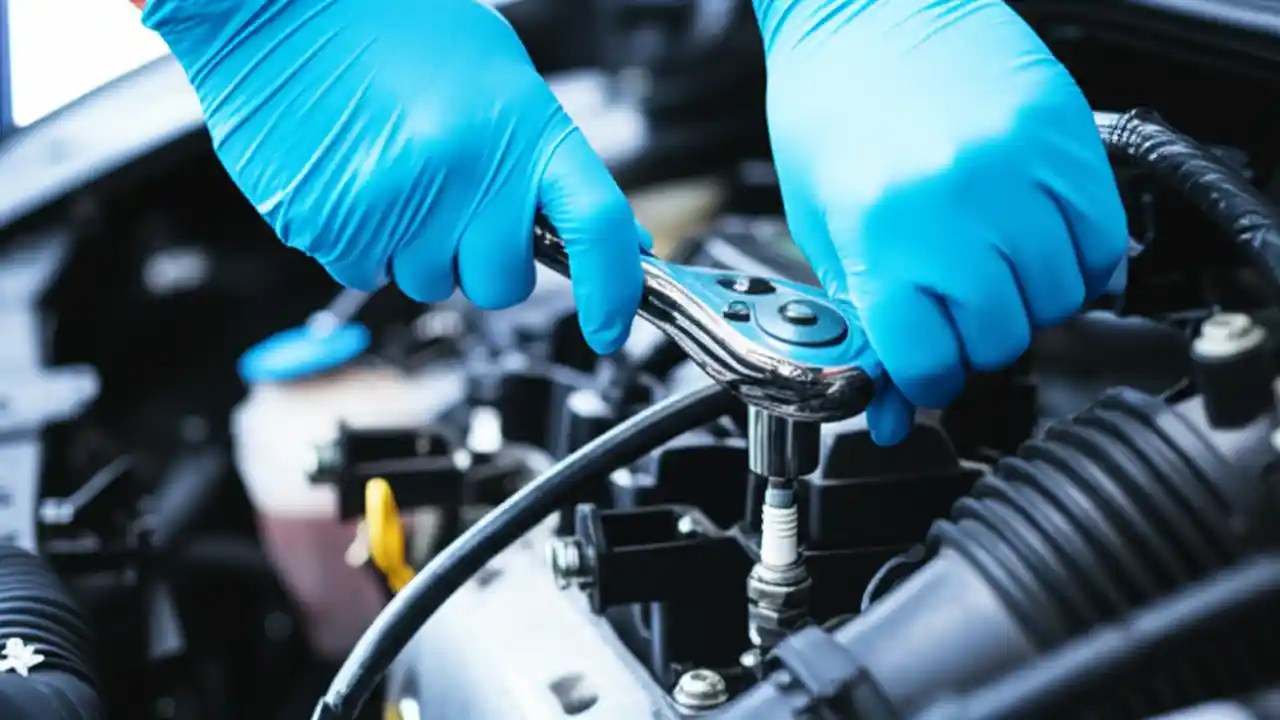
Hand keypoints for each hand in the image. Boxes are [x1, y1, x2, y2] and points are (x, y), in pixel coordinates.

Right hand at [143, 0, 646, 352]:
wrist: (278, 6)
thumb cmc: (388, 25)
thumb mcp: (497, 73)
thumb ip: (544, 157)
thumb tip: (611, 232)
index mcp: (522, 126)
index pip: (597, 226)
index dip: (613, 290)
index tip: (609, 326)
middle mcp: (466, 172)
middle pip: (503, 283)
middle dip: (486, 261)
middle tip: (457, 204)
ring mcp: (398, 206)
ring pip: (432, 284)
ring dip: (421, 249)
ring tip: (396, 174)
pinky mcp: (334, 230)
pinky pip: (369, 274)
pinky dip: (367, 243)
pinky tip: (356, 181)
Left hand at [755, 0, 1127, 443]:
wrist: (867, 12)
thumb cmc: (831, 111)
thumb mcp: (824, 228)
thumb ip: (865, 320)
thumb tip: (888, 409)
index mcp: (883, 235)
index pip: (929, 364)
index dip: (925, 379)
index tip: (924, 369)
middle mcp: (956, 207)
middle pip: (1002, 338)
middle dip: (976, 340)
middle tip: (956, 311)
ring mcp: (1020, 172)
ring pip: (1060, 300)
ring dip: (1030, 303)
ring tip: (995, 270)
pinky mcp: (1066, 142)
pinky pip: (1103, 244)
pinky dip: (1079, 263)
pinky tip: (1041, 247)